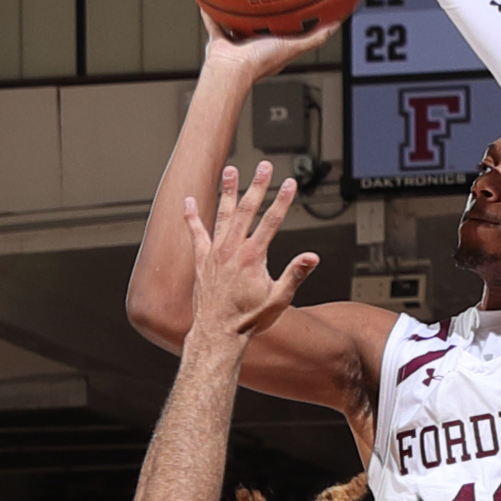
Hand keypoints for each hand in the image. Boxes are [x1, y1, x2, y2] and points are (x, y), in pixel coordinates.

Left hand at [183, 164, 319, 342]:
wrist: (217, 334)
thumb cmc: (248, 320)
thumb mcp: (279, 299)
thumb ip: (295, 274)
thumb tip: (311, 257)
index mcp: (253, 257)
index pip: (272, 221)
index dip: (282, 200)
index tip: (289, 183)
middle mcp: (232, 250)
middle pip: (247, 210)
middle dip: (258, 186)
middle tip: (264, 166)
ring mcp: (215, 253)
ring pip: (222, 214)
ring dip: (227, 191)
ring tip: (231, 170)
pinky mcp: (201, 260)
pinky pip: (196, 233)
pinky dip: (192, 216)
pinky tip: (189, 201)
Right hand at [200, 11, 337, 82]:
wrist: (231, 70)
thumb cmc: (260, 63)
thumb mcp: (293, 46)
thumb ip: (314, 39)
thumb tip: (334, 27)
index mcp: (272, 47)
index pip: (284, 32)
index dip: (289, 20)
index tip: (293, 3)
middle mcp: (254, 45)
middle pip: (260, 25)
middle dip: (262, 12)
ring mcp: (236, 43)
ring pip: (236, 23)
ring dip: (236, 11)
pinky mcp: (219, 40)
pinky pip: (213, 22)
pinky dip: (210, 12)